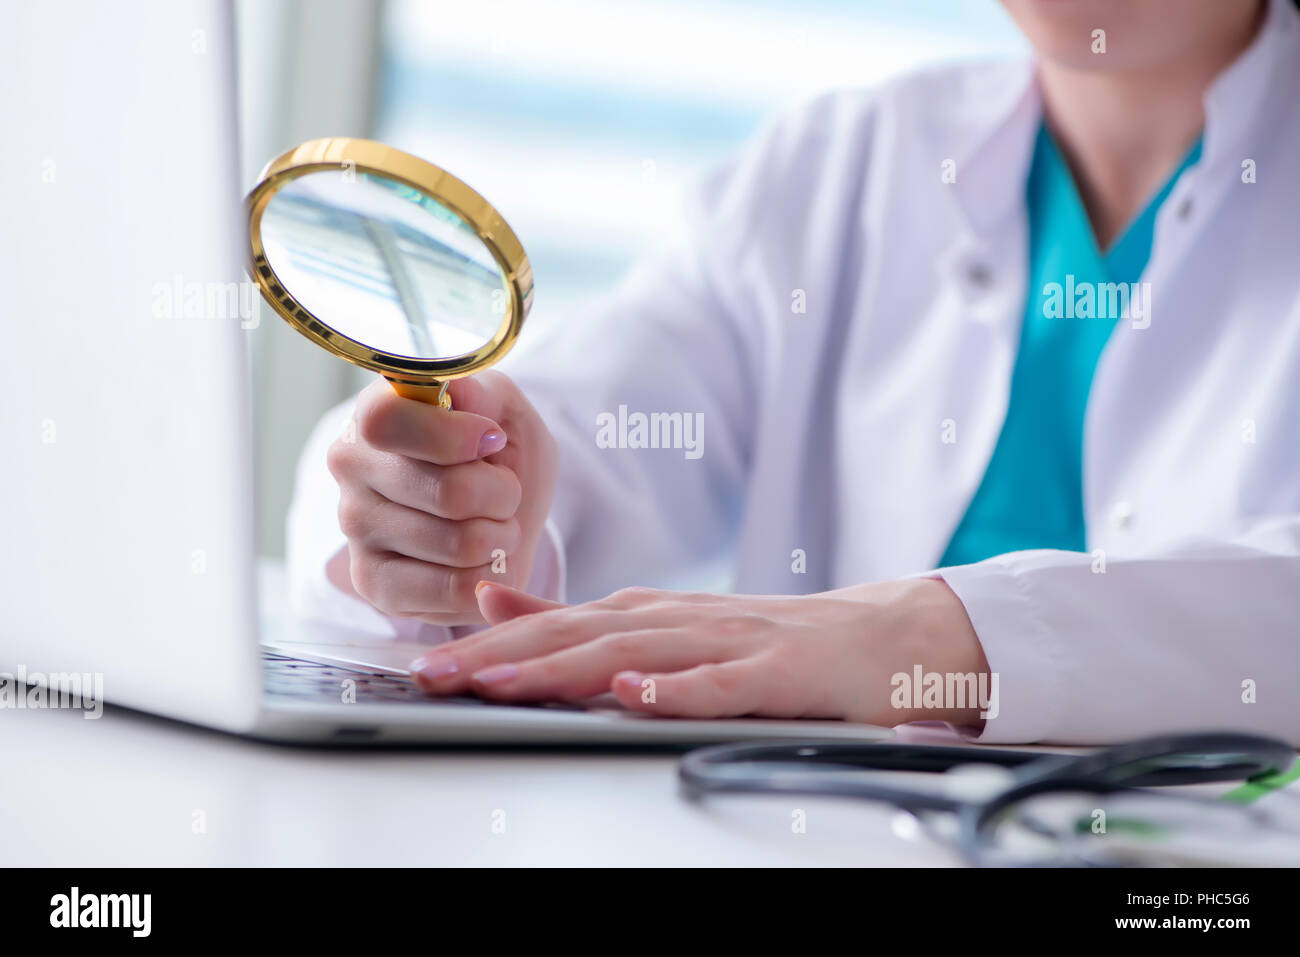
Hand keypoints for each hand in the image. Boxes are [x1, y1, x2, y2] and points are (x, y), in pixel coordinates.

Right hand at [325, 372, 556, 625]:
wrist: (501, 513)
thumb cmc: (498, 456)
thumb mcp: (505, 410)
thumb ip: (486, 394)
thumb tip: (460, 393)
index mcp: (374, 413)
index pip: (387, 423)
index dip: (453, 437)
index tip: (493, 441)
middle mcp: (352, 468)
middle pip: (448, 492)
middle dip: (502, 495)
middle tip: (504, 492)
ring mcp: (356, 529)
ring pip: (459, 544)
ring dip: (500, 537)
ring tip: (495, 525)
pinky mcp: (374, 584)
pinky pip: (453, 590)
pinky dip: (489, 577)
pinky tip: (483, 562)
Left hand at [409, 578, 989, 726]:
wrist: (889, 636)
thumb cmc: (776, 641)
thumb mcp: (672, 626)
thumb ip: (588, 620)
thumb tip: (498, 604)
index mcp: (655, 612)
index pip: (559, 623)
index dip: (489, 642)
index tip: (424, 661)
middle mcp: (683, 618)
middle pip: (583, 633)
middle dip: (502, 654)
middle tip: (435, 673)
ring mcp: (733, 641)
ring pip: (639, 652)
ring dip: (566, 667)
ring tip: (504, 683)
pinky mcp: (784, 673)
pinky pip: (726, 684)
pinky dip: (678, 689)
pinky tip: (635, 695)